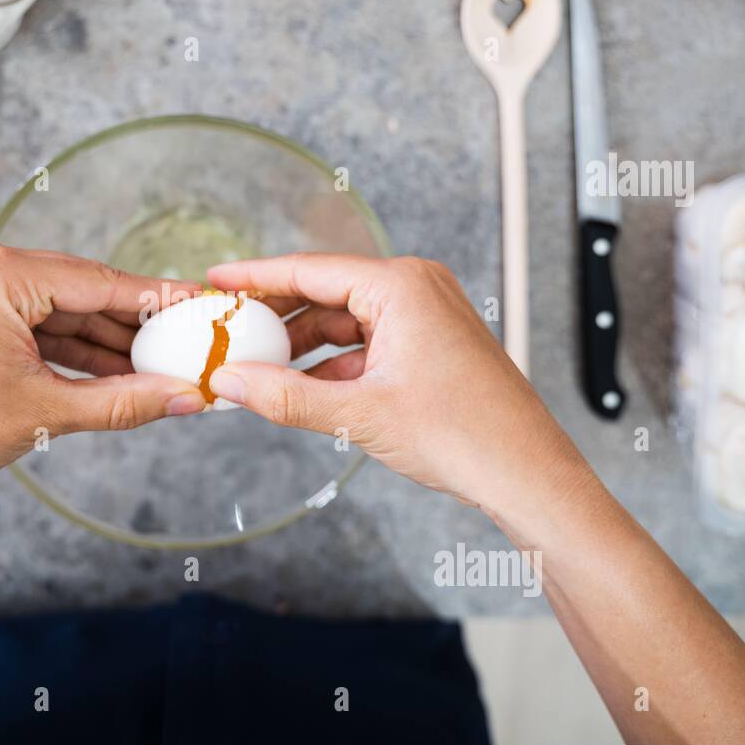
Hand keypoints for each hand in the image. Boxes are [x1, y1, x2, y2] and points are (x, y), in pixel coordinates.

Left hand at [0, 236, 206, 555]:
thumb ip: (125, 401)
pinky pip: (37, 318)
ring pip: (62, 307)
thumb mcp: (49, 413)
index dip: (155, 300)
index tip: (198, 304)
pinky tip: (115, 366)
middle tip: (186, 342)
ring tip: (158, 365)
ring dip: (105, 339)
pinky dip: (71, 344)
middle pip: (82, 291)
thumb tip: (185, 396)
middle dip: (133, 325)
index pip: (99, 283)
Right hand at [207, 254, 593, 515]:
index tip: (217, 280)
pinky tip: (303, 388)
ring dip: (304, 346)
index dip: (257, 276)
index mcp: (401, 286)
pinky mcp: (431, 345)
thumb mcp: (360, 414)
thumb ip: (287, 397)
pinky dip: (334, 363)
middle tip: (229, 331)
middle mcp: (416, 289)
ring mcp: (427, 316)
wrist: (527, 473)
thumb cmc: (466, 435)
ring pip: (345, 321)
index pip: (311, 270)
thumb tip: (232, 382)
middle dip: (277, 316)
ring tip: (258, 367)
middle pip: (326, 293)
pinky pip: (368, 343)